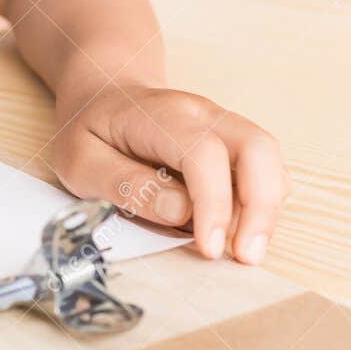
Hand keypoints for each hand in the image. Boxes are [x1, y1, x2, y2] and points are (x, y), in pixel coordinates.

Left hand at [50, 83, 289, 262]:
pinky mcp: (233, 142)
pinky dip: (263, 200)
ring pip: (270, 158)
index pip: (203, 152)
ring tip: (246, 250)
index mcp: (161, 115)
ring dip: (267, 208)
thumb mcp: (81, 160)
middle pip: (257, 147)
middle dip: (261, 207)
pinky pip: (265, 168)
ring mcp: (223, 124)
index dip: (213, 203)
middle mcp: (202, 114)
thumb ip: (126, 184)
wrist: (105, 93)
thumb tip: (180, 211)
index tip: (208, 248)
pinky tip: (241, 228)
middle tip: (247, 256)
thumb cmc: (90, 130)